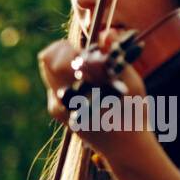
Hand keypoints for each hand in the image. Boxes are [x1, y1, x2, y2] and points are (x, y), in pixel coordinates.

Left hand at [37, 30, 155, 165]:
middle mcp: (61, 98)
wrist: (124, 147)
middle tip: (87, 60)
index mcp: (76, 87)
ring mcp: (57, 107)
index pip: (52, 56)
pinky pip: (56, 87)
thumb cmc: (132, 111)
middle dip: (65, 54)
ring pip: (51, 74)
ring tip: (92, 77)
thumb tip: (105, 32)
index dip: (67, 47)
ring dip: (67, 67)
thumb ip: (114, 54)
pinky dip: (69, 81)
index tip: (84, 51)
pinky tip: (89, 89)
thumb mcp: (130, 80)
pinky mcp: (58, 113)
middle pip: (47, 62)